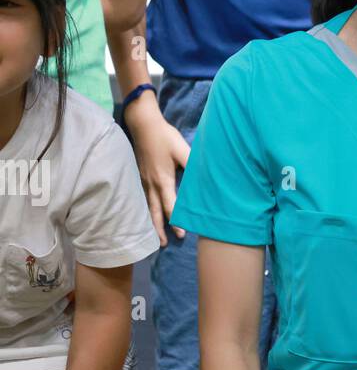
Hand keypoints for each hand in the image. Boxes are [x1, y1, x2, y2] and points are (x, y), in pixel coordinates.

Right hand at [127, 94, 189, 245]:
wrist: (143, 124)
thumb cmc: (164, 137)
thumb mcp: (182, 149)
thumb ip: (192, 163)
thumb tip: (203, 177)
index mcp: (163, 180)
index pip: (170, 206)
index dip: (176, 221)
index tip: (182, 234)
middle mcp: (151, 184)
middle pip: (155, 212)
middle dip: (160, 229)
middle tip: (165, 244)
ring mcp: (143, 181)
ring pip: (147, 207)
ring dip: (151, 223)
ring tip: (154, 236)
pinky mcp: (140, 177)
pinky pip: (143, 199)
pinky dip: (145, 211)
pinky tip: (147, 216)